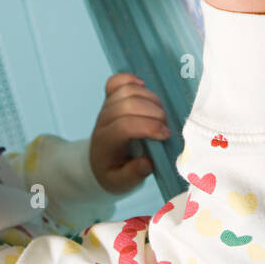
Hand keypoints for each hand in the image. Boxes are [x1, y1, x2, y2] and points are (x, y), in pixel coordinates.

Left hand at [88, 73, 169, 194]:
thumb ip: (133, 175)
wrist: (98, 162)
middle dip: (153, 112)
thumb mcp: (121, 183)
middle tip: (165, 126)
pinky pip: (116, 81)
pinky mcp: (110, 98)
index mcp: (105, 143)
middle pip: (127, 105)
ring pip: (127, 91)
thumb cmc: (113, 172)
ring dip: (149, 98)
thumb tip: (146, 163)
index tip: (166, 135)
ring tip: (160, 113)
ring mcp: (106, 107)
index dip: (148, 127)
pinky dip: (131, 79)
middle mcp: (103, 121)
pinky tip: (144, 87)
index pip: (124, 126)